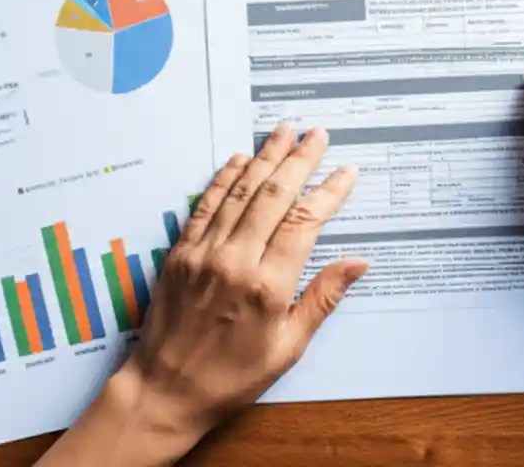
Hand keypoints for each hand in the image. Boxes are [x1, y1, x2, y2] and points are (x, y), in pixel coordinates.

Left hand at [38, 125, 365, 466]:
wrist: (165, 391)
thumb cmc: (230, 378)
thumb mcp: (288, 347)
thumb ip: (322, 299)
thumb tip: (358, 263)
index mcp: (267, 287)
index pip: (305, 223)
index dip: (328, 193)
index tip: (346, 173)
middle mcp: (235, 262)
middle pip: (274, 196)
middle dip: (299, 160)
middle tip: (317, 135)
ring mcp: (203, 254)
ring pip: (240, 193)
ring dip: (264, 158)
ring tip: (284, 132)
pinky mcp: (180, 254)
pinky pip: (205, 205)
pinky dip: (224, 179)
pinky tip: (239, 160)